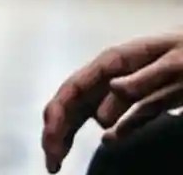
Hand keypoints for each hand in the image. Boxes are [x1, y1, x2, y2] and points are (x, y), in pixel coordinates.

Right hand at [41, 31, 182, 172]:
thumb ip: (143, 78)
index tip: (52, 140)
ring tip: (62, 158)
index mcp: (113, 62)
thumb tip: (112, 88)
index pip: (73, 88)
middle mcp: (111, 75)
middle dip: (56, 130)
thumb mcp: (172, 62)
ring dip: (72, 134)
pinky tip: (107, 143)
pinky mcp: (144, 100)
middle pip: (73, 103)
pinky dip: (111, 133)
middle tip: (52, 161)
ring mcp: (125, 88)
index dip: (57, 115)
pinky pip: (122, 119)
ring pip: (88, 112)